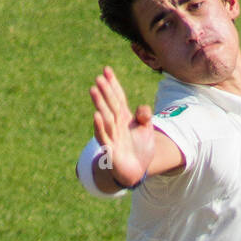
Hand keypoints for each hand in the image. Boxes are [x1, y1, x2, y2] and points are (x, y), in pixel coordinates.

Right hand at [89, 65, 155, 187]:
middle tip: (98, 77)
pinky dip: (100, 126)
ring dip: (99, 104)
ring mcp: (112, 136)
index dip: (113, 84)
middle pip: (110, 104)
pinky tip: (96, 115)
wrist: (137, 171)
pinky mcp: (110, 149)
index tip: (107, 70)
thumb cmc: (140, 149)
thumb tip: (141, 108)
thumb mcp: (147, 129)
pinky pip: (104, 136)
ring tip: (94, 90)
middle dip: (105, 91)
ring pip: (105, 117)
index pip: (118, 97)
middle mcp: (116, 124)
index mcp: (124, 117)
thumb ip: (144, 116)